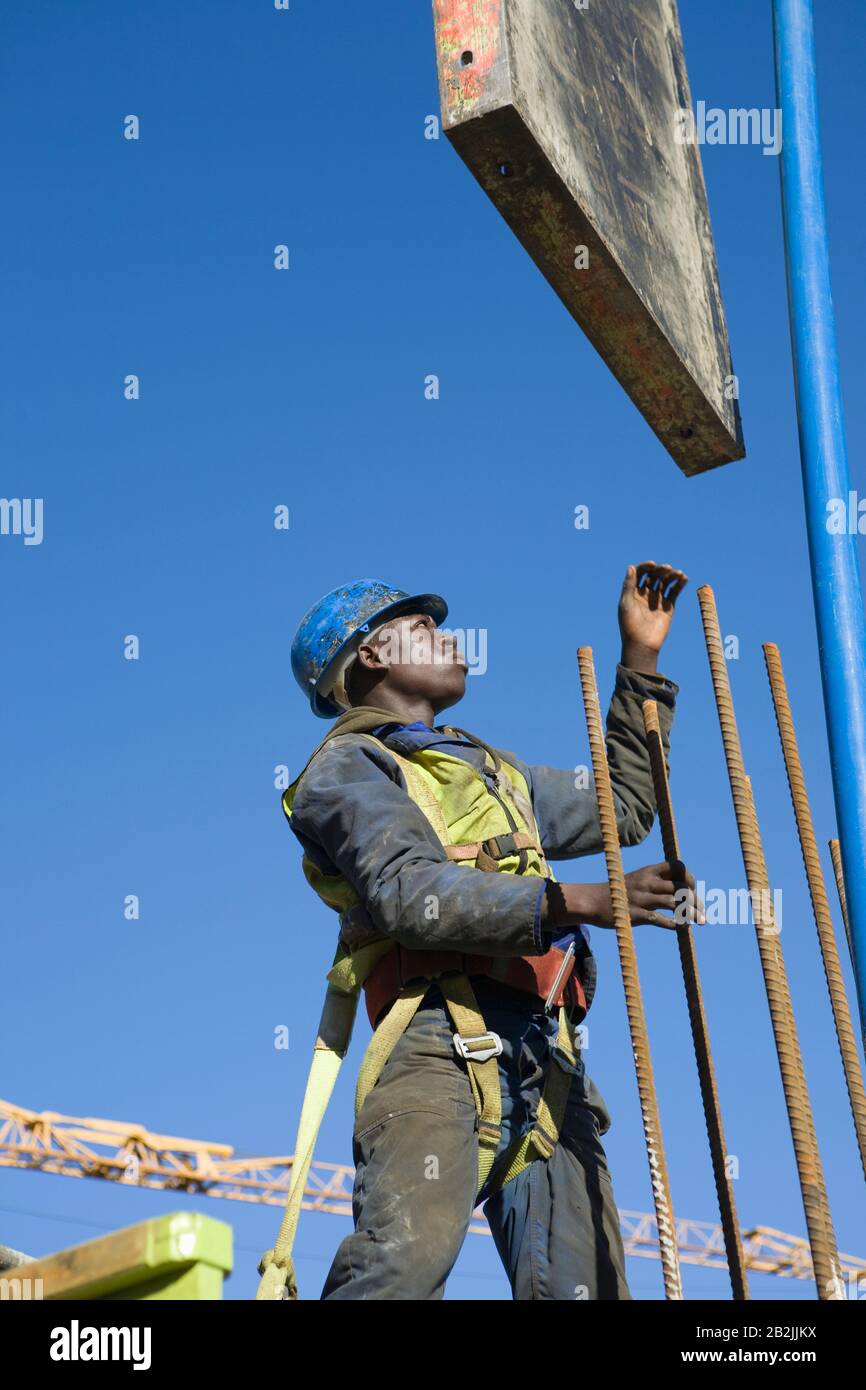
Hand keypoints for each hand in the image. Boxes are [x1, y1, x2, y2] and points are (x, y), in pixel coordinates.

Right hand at [548, 862, 703, 931]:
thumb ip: (656, 881)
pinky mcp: (635, 914)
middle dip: (696, 900)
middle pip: (681, 887)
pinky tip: (682, 928)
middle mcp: (647, 882)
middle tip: (703, 913)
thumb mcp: (637, 879)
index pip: (677, 867)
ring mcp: (641, 898)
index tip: (693, 890)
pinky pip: (660, 919)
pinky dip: (675, 924)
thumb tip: (681, 890)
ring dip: (691, 913)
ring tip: (701, 921)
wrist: (592, 900)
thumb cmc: (619, 891)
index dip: (689, 877)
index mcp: (648, 871)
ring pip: (675, 903)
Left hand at [618, 562, 687, 673]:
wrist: (642, 644)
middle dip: (660, 570)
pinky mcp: (668, 606)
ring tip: (678, 573)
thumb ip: (628, 585)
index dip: (646, 567)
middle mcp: (646, 593)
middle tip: (666, 568)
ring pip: (666, 582)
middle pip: (654, 576)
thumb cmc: (630, 624)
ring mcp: (658, 599)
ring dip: (672, 575)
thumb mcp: (626, 603)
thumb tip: (631, 567)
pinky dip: (679, 584)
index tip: (652, 564)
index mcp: (634, 591)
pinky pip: (675, 592)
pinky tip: (684, 578)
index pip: (641, 573)